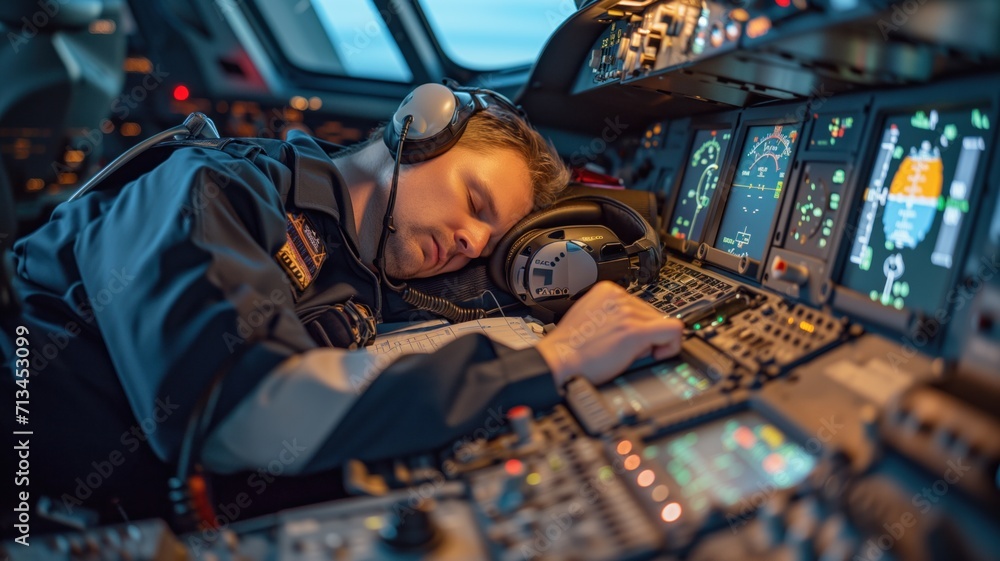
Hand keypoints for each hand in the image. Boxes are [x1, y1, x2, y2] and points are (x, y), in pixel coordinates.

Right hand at [536, 281, 683, 386]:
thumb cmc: (571, 347)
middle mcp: (619, 297)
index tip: (629, 339)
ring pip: (664, 324)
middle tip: (625, 350)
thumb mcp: (591, 316)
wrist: (559, 360)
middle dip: (646, 335)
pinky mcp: (635, 331)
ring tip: (627, 353)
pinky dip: (671, 345)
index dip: (639, 326)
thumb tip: (637, 324)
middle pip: (655, 315)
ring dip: (652, 343)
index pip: (641, 306)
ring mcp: (627, 312)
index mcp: (608, 291)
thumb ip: (613, 315)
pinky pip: (673, 332)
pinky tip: (655, 354)